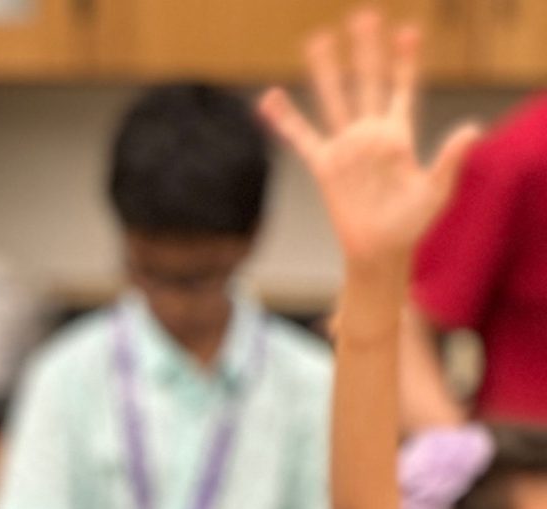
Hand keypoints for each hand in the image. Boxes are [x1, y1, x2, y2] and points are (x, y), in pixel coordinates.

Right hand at [260, 13, 478, 272]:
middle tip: (364, 16)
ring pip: (333, 100)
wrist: (379, 251)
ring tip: (318, 39)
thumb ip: (450, 159)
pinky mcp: (324, 166)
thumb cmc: (411, 224)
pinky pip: (300, 137)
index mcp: (398, 133)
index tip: (408, 32)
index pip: (403, 89)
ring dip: (325, 71)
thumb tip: (473, 130)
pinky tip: (270, 98)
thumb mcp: (437, 192)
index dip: (406, 61)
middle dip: (366, 51)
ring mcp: (345, 148)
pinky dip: (285, 119)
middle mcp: (370, 134)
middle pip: (366, 83)